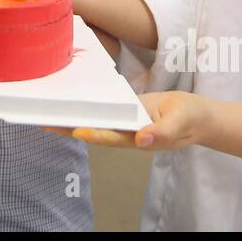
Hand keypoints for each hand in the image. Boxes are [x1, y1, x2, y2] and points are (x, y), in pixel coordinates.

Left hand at [42, 91, 211, 149]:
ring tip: (49, 111)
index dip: (94, 134)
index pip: (112, 137)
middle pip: (95, 130)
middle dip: (71, 127)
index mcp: (139, 139)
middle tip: (45, 121)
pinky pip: (105, 108)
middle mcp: (127, 133)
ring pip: (97, 119)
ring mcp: (126, 122)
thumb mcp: (179, 123)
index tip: (76, 130)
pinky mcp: (126, 109)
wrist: (196, 115)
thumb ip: (162, 133)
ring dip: (75, 116)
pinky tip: (74, 99)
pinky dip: (90, 105)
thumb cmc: (190, 120)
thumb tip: (142, 141)